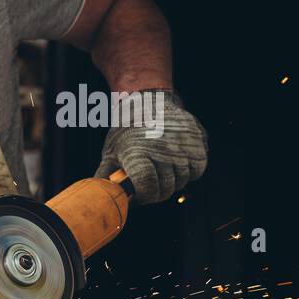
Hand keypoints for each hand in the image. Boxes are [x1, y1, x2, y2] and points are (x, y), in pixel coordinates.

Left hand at [95, 89, 207, 203]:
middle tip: (152, 183)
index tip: (141, 193)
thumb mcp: (111, 151)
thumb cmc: (127, 129)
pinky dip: (190, 170)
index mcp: (138, 154)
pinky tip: (177, 162)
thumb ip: (106, 176)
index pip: (148, 188)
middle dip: (158, 191)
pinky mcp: (197, 141)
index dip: (145, 196)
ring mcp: (182, 145)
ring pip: (183, 180)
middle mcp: (162, 150)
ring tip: (163, 168)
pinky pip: (197, 170)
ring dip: (174, 180)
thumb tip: (100, 198)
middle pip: (166, 189)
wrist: (148, 100)